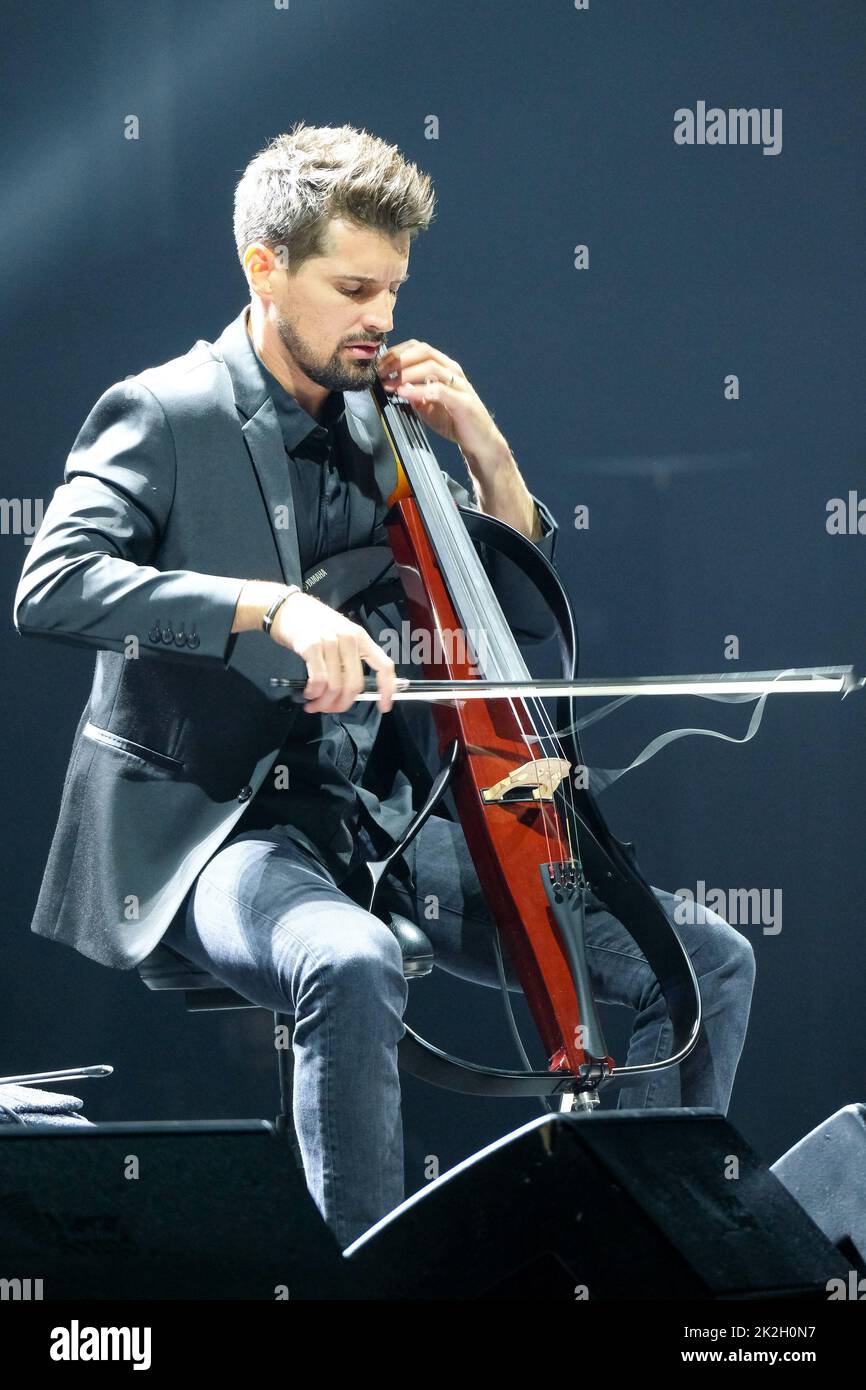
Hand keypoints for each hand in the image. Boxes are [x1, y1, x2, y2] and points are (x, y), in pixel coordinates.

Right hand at [269, 591, 396, 713]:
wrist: (286, 607)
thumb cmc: (312, 622)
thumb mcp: (340, 634)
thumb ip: (349, 658)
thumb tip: (351, 690)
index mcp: (361, 637)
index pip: (383, 665)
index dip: (387, 689)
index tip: (384, 706)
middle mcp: (349, 639)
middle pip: (355, 685)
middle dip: (342, 704)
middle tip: (329, 709)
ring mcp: (330, 641)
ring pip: (336, 686)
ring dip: (324, 702)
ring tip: (314, 704)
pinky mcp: (312, 646)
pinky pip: (319, 680)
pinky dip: (314, 693)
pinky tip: (308, 693)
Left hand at [378, 339, 504, 463]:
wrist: (478, 441)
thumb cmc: (454, 420)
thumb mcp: (427, 404)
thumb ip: (412, 393)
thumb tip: (390, 385)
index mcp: (444, 367)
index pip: (418, 348)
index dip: (397, 352)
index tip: (379, 364)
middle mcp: (453, 371)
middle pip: (424, 351)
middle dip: (399, 359)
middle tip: (381, 371)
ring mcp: (460, 385)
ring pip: (432, 367)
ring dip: (406, 373)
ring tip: (390, 383)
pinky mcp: (463, 402)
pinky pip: (440, 391)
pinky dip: (419, 390)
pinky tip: (404, 393)